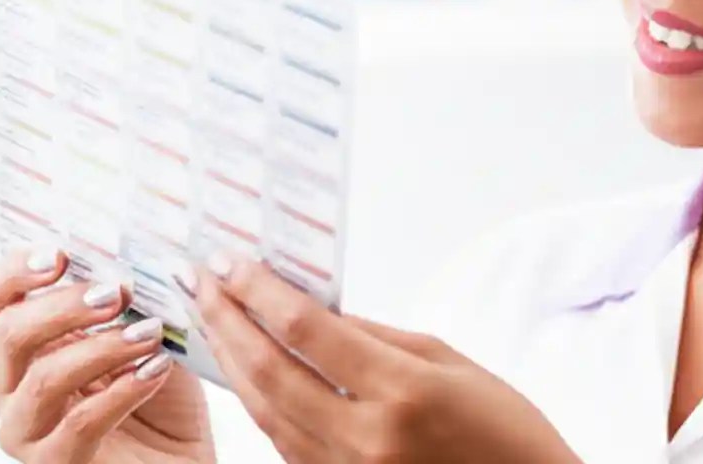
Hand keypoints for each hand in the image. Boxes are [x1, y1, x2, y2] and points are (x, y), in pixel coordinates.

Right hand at [0, 246, 214, 463]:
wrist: (178, 450)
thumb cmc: (154, 382)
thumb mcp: (145, 328)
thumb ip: (129, 299)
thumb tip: (129, 263)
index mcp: (24, 339)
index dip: (16, 271)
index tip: (59, 254)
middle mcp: (9, 382)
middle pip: (12, 332)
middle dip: (66, 306)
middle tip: (117, 294)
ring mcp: (25, 427)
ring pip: (45, 378)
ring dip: (103, 349)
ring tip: (150, 333)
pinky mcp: (54, 463)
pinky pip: (81, 423)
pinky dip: (124, 390)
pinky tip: (157, 369)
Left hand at [184, 253, 579, 462]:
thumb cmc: (503, 428)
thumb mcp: (450, 361)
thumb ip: (377, 336)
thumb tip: (317, 309)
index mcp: (402, 392)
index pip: (308, 331)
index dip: (260, 291)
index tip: (230, 261)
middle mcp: (365, 437)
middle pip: (270, 371)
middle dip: (226, 319)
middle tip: (199, 280)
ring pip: (263, 411)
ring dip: (229, 359)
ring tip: (208, 317)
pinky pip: (282, 442)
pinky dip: (256, 401)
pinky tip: (242, 370)